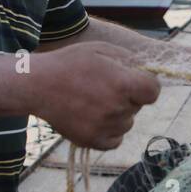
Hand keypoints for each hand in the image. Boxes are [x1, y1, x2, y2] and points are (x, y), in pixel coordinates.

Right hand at [29, 42, 159, 149]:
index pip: (154, 91)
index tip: (135, 82)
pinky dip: (109, 131)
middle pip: (137, 107)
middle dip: (128, 97)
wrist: (37, 85)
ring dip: (118, 114)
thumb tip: (148, 72)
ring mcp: (105, 127)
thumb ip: (130, 60)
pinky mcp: (93, 141)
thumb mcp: (102, 50)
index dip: (146, 85)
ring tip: (93, 101)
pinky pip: (116, 139)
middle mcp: (117, 108)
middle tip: (102, 88)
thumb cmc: (70, 63)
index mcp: (123, 84)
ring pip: (127, 123)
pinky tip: (93, 117)